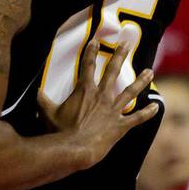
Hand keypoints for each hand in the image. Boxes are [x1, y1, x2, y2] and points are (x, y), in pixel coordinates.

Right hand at [40, 38, 157, 168]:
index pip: (87, 65)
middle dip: (120, 55)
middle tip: (127, 43)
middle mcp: (101, 96)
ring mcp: (113, 110)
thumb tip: (32, 88)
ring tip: (150, 71)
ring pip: (130, 92)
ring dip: (141, 81)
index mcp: (84, 90)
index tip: (96, 39)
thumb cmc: (60, 131)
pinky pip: (136, 118)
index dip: (91, 51)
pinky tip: (156, 107)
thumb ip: (41, 98)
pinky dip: (147, 113)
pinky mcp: (120, 126)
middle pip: (112, 71)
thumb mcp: (46, 111)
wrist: (76, 149)